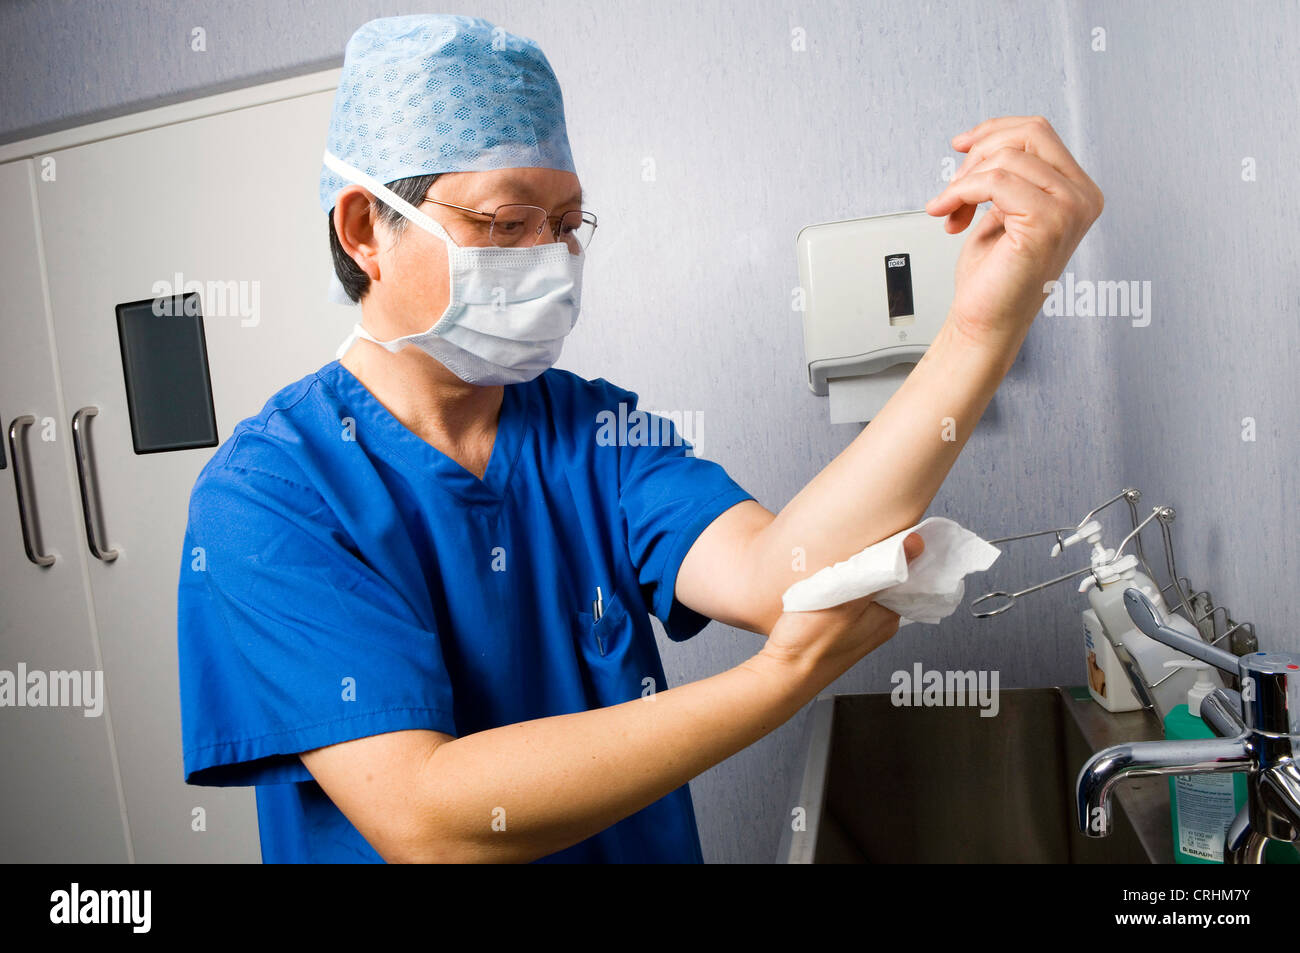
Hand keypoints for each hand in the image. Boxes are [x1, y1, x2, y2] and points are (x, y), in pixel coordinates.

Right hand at [761, 532, 924, 678]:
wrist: (784, 673)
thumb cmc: (810, 641)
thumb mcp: (848, 599)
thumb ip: (880, 571)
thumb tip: (916, 544)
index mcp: (889, 616)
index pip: (905, 574)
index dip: (895, 550)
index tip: (882, 533)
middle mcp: (879, 623)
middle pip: (885, 580)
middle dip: (872, 561)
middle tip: (852, 546)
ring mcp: (859, 627)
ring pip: (864, 589)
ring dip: (853, 574)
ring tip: (835, 564)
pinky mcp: (839, 629)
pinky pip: (848, 600)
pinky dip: (840, 587)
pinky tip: (825, 583)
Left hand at [925, 115, 1103, 353]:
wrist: (986, 321)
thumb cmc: (993, 273)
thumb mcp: (1002, 209)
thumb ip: (1007, 173)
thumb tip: (984, 136)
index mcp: (1077, 190)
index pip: (1038, 132)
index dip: (993, 132)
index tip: (961, 148)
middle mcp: (1082, 197)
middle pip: (1028, 134)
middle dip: (979, 155)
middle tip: (953, 190)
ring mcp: (1070, 210)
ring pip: (1007, 158)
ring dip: (964, 183)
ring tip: (950, 211)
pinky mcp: (1048, 224)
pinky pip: (996, 182)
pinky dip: (962, 194)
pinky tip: (950, 217)